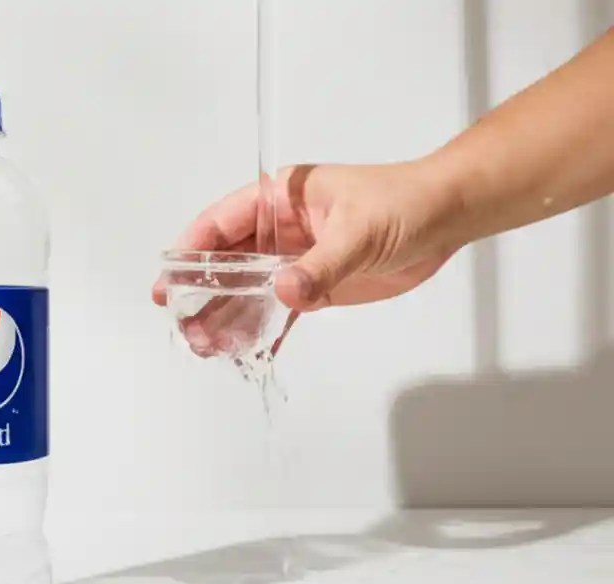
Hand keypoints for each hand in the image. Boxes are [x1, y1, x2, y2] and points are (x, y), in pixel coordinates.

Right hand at [153, 162, 465, 355]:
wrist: (448, 217)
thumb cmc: (404, 204)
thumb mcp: (360, 231)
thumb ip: (322, 265)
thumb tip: (284, 292)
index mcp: (278, 199)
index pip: (222, 224)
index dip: (192, 253)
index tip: (169, 284)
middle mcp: (279, 229)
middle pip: (227, 263)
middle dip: (203, 296)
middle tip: (186, 328)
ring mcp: (295, 258)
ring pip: (249, 290)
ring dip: (227, 317)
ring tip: (207, 347)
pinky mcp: (316, 284)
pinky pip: (279, 309)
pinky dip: (262, 329)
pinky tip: (245, 350)